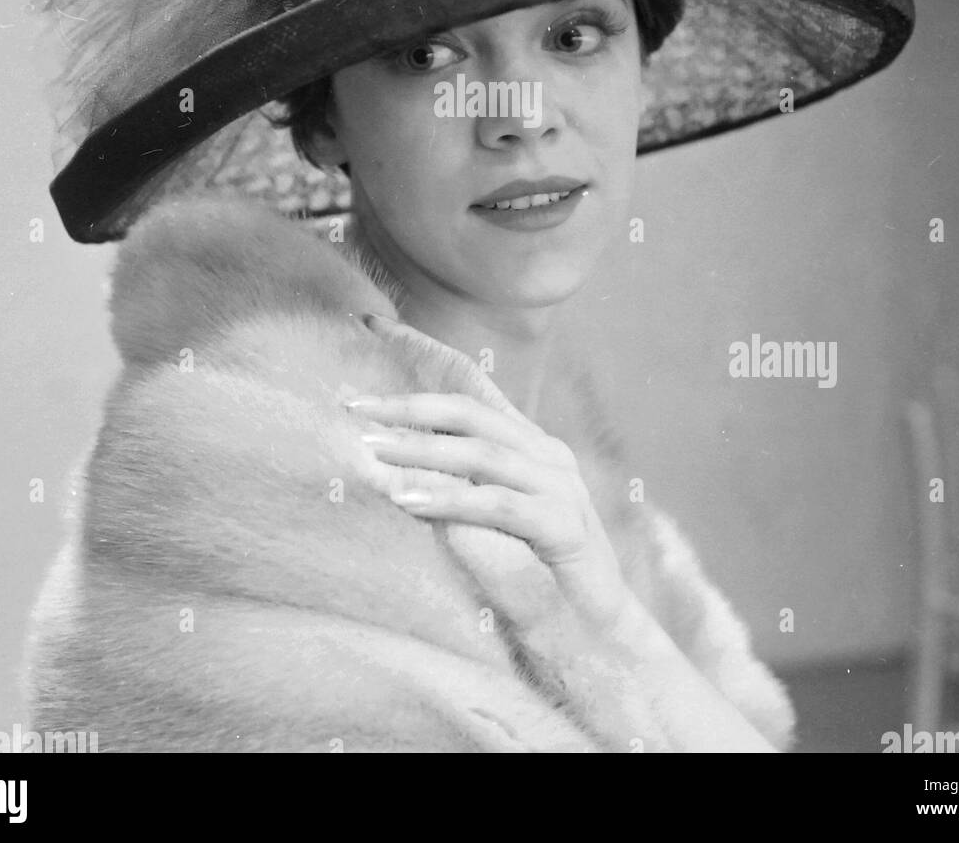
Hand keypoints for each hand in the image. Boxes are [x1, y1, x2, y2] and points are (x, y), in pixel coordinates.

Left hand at [346, 312, 631, 639]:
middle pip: (472, 408)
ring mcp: (560, 487)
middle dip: (409, 402)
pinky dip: (449, 500)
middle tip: (352, 404)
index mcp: (530, 445)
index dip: (422, 349)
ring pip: (481, 452)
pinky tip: (405, 502)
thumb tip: (394, 464)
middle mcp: (547, 454)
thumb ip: (457, 486)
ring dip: (420, 449)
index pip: (472, 383)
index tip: (369, 321)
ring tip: (369, 450)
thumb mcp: (490, 524)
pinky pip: (497, 505)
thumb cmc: (542, 582)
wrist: (606, 637)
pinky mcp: (563, 527)